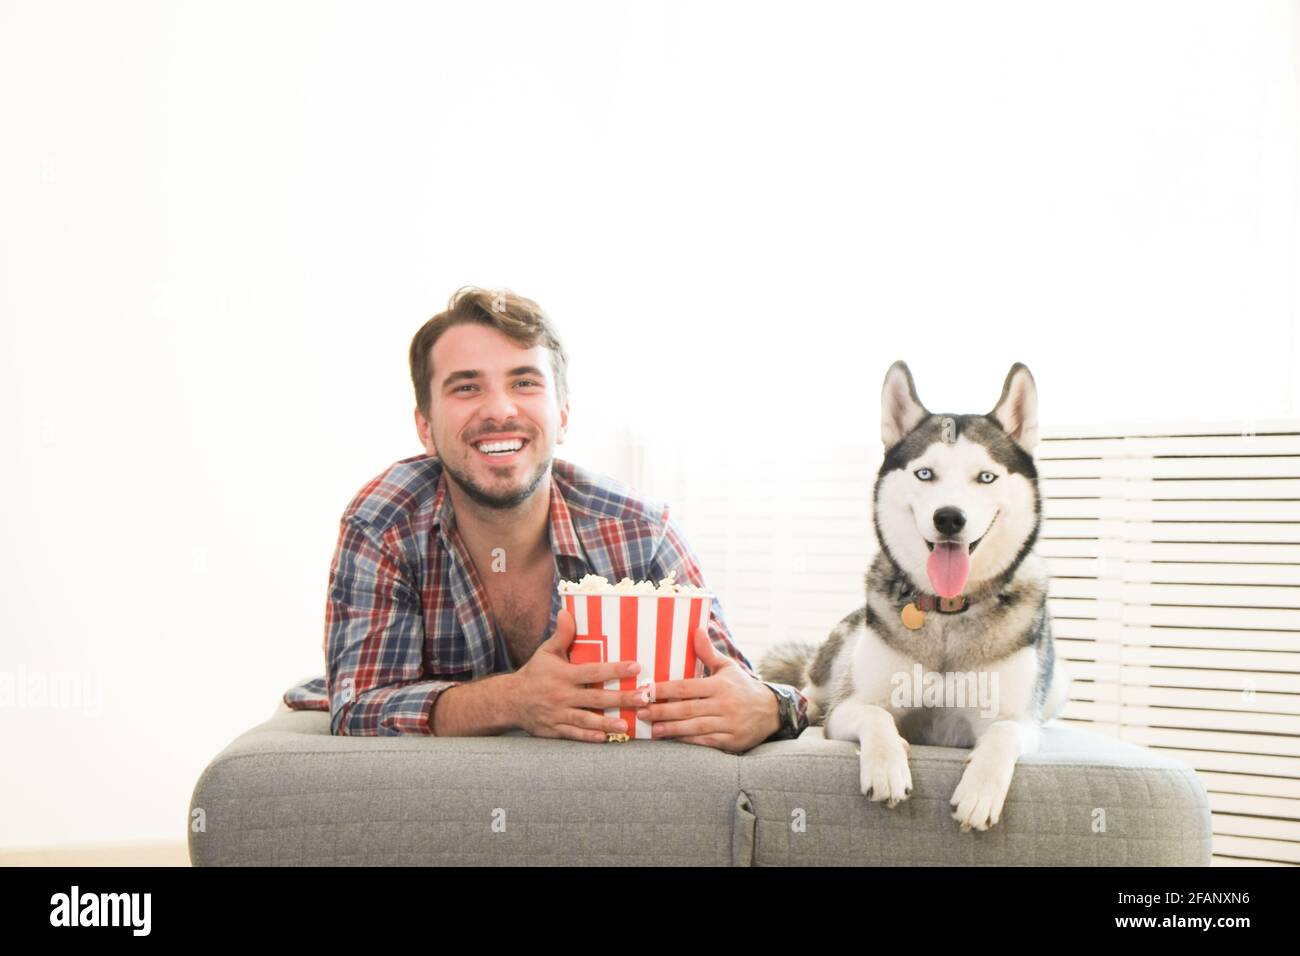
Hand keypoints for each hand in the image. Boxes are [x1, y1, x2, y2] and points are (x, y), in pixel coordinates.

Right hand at [509, 609, 651, 742]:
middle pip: (596, 697)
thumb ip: (561, 635)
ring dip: (607, 723)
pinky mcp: (554, 729)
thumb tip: (566, 612)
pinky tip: (604, 738)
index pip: (593, 671)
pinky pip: (573, 734)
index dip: (615, 669)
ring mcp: (558, 714)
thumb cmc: (534, 673)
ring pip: (586, 719)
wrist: (510, 700)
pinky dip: (588, 736)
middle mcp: (562, 695)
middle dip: (621, 698)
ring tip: (626, 725)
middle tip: (643, 699)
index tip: (636, 667)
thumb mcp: (546, 652)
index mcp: (563, 675)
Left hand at [635, 626, 779, 752]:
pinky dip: (688, 740)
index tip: (646, 691)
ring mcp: (728, 724)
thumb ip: (708, 652)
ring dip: (671, 728)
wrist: (772, 711)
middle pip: (687, 709)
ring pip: (694, 727)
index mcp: (720, 685)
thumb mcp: (728, 667)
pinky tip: (672, 739)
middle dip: (662, 711)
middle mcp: (724, 704)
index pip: (687, 687)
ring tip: (652, 729)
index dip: (665, 690)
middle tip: (641, 711)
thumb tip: (696, 629)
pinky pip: (706, 741)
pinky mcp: (732, 741)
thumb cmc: (743, 687)